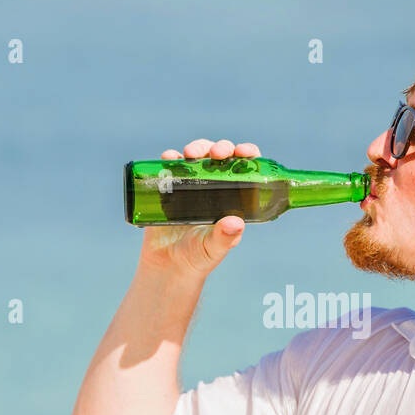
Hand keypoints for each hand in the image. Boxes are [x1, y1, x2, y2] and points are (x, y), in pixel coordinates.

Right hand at [138, 138, 261, 276]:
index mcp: (233, 199)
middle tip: (216, 153)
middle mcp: (214, 187)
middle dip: (220, 148)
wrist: (167, 267)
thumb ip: (224, 238)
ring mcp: (191, 186)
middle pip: (221, 157)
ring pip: (198, 157)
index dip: (247, 154)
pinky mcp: (170, 188)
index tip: (244, 151)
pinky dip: (170, 158)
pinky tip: (169, 158)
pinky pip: (171, 166)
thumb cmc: (197, 259)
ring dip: (197, 148)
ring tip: (190, 153)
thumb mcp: (214, 249)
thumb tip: (236, 223)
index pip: (245, 169)